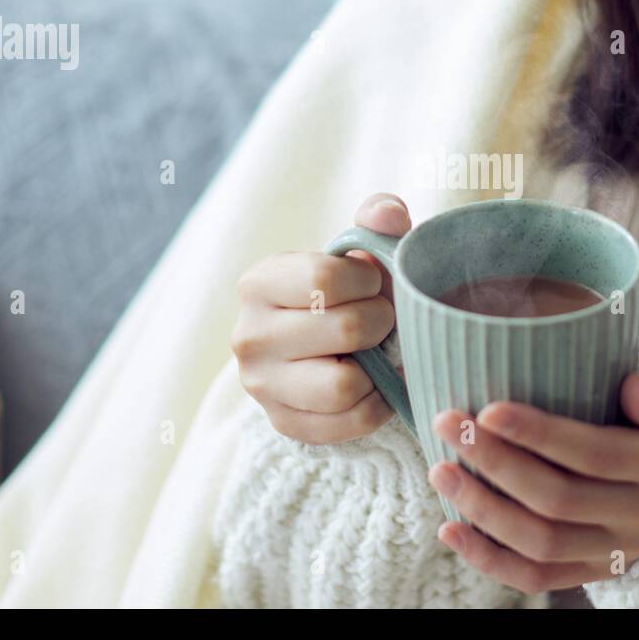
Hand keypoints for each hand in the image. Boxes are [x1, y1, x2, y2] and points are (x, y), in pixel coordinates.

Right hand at [231, 192, 410, 444]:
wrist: (323, 346)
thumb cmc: (346, 290)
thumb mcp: (357, 249)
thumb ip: (377, 220)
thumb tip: (390, 216)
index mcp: (259, 282)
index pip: (325, 278)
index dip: (367, 281)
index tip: (370, 283)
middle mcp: (248, 336)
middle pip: (346, 330)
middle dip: (380, 321)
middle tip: (379, 320)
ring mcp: (261, 386)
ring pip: (344, 386)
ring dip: (377, 368)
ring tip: (374, 353)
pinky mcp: (283, 423)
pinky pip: (350, 422)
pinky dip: (376, 405)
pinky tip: (374, 384)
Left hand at [426, 359, 638, 594]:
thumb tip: (632, 393)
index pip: (595, 454)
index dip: (539, 435)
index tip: (488, 409)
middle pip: (558, 501)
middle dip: (495, 464)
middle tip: (449, 425)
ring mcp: (618, 550)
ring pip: (542, 544)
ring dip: (483, 511)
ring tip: (440, 470)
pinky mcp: (596, 571)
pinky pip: (538, 577)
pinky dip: (489, 559)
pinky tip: (450, 528)